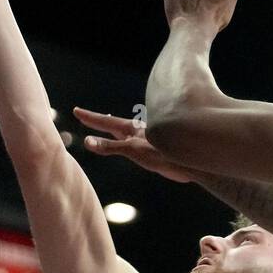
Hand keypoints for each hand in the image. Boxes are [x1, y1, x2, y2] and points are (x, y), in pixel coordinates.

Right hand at [73, 108, 194, 182]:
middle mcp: (140, 134)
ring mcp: (150, 141)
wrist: (195, 162)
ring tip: (111, 126)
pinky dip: (134, 140)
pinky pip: (141, 143)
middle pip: (115, 125)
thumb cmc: (166, 155)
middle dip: (100, 122)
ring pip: (129, 132)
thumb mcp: (134, 150)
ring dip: (118, 130)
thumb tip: (87, 142)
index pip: (106, 122)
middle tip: (87, 116)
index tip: (76, 111)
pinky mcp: (160, 150)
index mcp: (132, 132)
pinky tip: (140, 143)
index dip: (90, 118)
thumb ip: (111, 147)